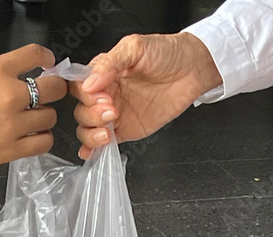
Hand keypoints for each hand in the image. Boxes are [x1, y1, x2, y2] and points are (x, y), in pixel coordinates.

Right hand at [0, 44, 67, 175]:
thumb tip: (8, 79)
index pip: (34, 55)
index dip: (46, 58)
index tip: (48, 64)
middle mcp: (10, 95)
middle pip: (53, 89)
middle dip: (54, 89)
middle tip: (48, 94)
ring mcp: (13, 125)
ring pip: (50, 117)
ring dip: (44, 117)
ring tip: (32, 120)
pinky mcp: (12, 150)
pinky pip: (44, 142)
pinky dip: (42, 139)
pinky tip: (32, 137)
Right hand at [70, 33, 220, 158]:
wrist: (192, 70)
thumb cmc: (166, 53)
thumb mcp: (135, 48)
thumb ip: (110, 64)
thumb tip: (90, 83)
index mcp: (103, 73)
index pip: (79, 87)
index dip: (86, 95)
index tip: (101, 96)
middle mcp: (106, 94)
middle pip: (81, 112)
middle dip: (93, 116)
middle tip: (113, 111)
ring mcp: (115, 115)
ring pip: (88, 130)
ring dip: (92, 135)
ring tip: (109, 131)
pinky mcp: (126, 130)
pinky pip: (104, 144)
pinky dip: (94, 151)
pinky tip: (93, 153)